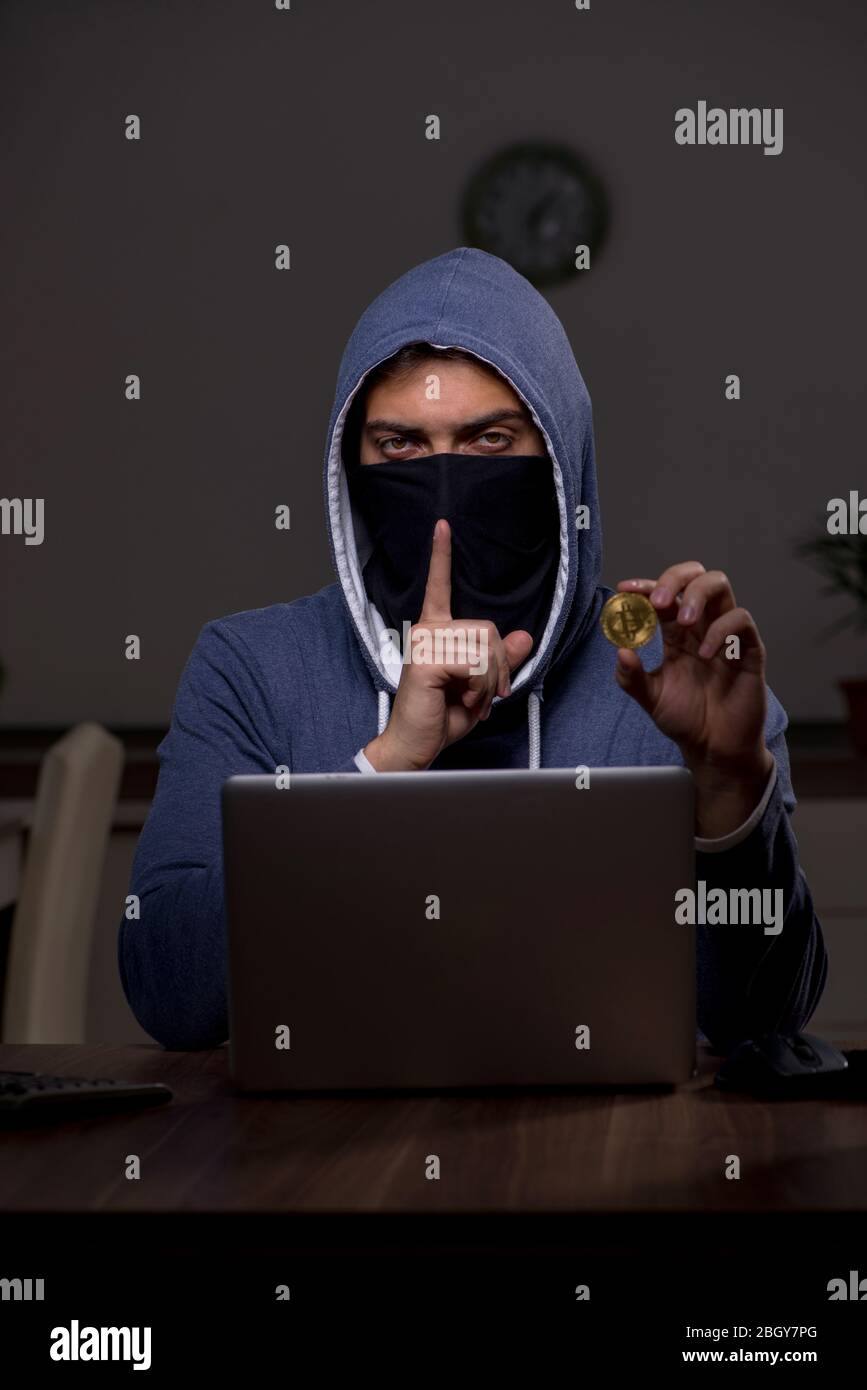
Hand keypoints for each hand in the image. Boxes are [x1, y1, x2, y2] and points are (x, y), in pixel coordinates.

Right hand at [363, 519, 533, 771]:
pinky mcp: (428, 659)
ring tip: (473, 700)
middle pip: (489, 628)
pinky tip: (465, 701)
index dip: (441, 556)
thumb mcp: (481, 688)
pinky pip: (476, 663)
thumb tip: (523, 636)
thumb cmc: (441, 717)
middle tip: (486, 695)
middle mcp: (426, 630)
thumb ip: (500, 662)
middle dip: (499, 666)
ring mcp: (424, 642)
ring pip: (485, 647)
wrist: (415, 745)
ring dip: (490, 681)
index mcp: (435, 631)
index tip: (442, 526)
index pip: (439, 587)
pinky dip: (480, 688)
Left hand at [613, 562, 774, 835]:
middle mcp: (701, 627)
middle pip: (695, 577)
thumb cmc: (686, 720)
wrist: (714, 749)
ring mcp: (726, 636)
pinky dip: (721, 629)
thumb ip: (631, 678)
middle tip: (658, 600)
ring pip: (720, 587)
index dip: (645, 586)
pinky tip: (705, 653)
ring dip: (697, 594)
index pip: (663, 596)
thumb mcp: (651, 698)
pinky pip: (741, 621)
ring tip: (684, 618)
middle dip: (674, 578)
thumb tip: (620, 650)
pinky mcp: (749, 651)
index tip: (625, 589)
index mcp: (677, 634)